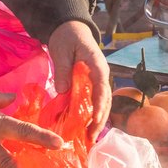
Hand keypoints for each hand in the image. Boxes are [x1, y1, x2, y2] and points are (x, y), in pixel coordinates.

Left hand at [48, 19, 110, 138]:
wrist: (69, 28)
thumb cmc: (67, 37)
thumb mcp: (62, 50)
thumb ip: (63, 70)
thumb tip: (62, 91)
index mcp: (97, 64)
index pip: (101, 86)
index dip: (99, 103)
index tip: (96, 118)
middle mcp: (101, 74)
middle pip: (105, 99)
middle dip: (100, 119)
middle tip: (91, 137)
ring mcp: (97, 80)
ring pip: (102, 103)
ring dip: (97, 121)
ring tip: (90, 138)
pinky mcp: (90, 85)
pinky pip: (93, 102)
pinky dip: (90, 115)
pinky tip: (84, 128)